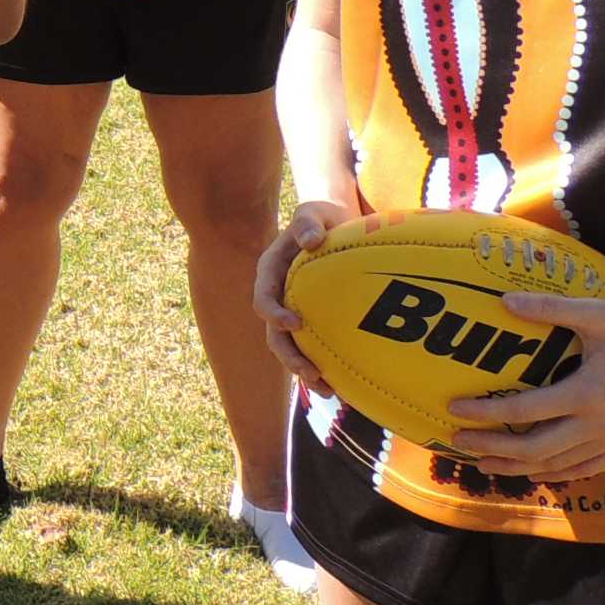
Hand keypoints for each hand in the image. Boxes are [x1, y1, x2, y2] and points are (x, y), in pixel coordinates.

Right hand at [255, 200, 354, 400]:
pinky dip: (322, 370)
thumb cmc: (321, 218)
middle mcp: (278, 296)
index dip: (274, 314)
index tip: (297, 323)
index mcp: (270, 272)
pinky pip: (311, 349)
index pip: (263, 297)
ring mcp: (292, 311)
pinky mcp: (310, 322)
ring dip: (305, 371)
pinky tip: (340, 388)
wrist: (333, 226)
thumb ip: (308, 222)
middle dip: (290, 356)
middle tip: (312, 372)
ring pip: (290, 348)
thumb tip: (310, 239)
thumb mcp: (313, 212)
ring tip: (329, 391)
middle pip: (274, 334)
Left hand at [441, 292, 604, 480]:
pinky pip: (586, 469)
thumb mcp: (598, 314)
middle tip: (459, 442)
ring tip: (485, 464)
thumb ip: (550, 309)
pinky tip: (534, 472)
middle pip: (535, 448)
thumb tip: (503, 300)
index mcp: (587, 394)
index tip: (454, 411)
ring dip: (518, 467)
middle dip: (493, 448)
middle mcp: (599, 426)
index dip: (485, 413)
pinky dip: (556, 473)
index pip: (524, 411)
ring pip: (558, 466)